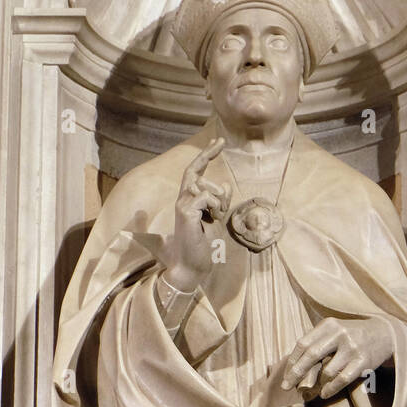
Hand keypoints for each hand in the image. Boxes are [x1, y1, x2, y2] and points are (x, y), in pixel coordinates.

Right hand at [162, 138, 230, 292]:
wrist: (193, 266)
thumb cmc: (203, 245)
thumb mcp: (217, 219)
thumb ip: (220, 202)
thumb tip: (225, 184)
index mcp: (188, 200)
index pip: (195, 170)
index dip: (206, 154)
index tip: (218, 141)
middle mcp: (182, 199)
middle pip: (197, 172)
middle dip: (212, 171)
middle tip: (219, 189)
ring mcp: (182, 205)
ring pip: (205, 186)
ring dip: (218, 200)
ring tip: (216, 218)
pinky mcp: (185, 213)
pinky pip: (206, 197)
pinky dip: (215, 207)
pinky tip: (212, 220)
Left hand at [281, 316, 393, 398]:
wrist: (385, 334)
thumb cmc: (352, 336)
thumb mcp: (334, 331)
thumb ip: (316, 342)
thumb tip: (292, 366)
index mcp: (329, 325)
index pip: (303, 344)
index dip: (292, 362)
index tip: (286, 377)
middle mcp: (340, 334)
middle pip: (311, 356)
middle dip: (295, 374)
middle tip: (286, 388)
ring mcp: (352, 347)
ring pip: (326, 372)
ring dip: (316, 385)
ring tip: (311, 391)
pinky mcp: (363, 361)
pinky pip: (341, 380)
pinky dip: (330, 389)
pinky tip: (324, 393)